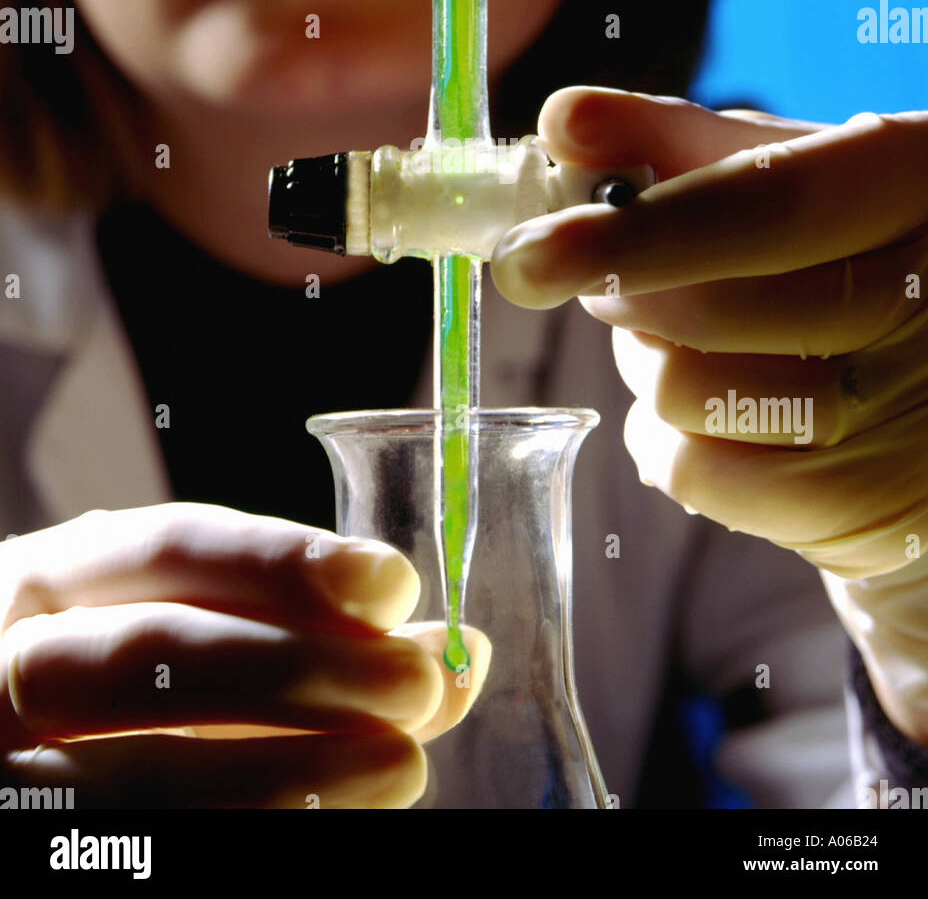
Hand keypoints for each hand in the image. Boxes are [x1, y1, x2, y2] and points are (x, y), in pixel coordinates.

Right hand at [0, 503, 489, 806]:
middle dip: (298, 665)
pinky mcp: (29, 857)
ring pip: (134, 777)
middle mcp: (9, 664)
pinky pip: (142, 854)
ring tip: (401, 765)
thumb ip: (316, 638)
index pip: (166, 547)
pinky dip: (250, 836)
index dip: (281, 560)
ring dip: (286, 772)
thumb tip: (457, 656)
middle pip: (152, 652)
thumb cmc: (125, 690)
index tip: (394, 580)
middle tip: (415, 683)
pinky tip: (331, 823)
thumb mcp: (193, 637)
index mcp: (47, 578)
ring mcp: (6, 773)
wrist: (28, 769)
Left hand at [491, 86, 927, 743]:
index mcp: (914, 182)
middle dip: (621, 289)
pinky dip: (665, 438)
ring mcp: (903, 410)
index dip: (637, 227)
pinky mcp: (862, 502)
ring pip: (685, 392)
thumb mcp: (791, 172)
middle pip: (712, 308)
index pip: (767, 205)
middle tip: (609, 278)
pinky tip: (710, 411)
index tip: (531, 250)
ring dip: (647, 363)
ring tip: (686, 340)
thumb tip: (564, 123)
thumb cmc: (844, 257)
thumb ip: (679, 138)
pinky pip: (695, 470)